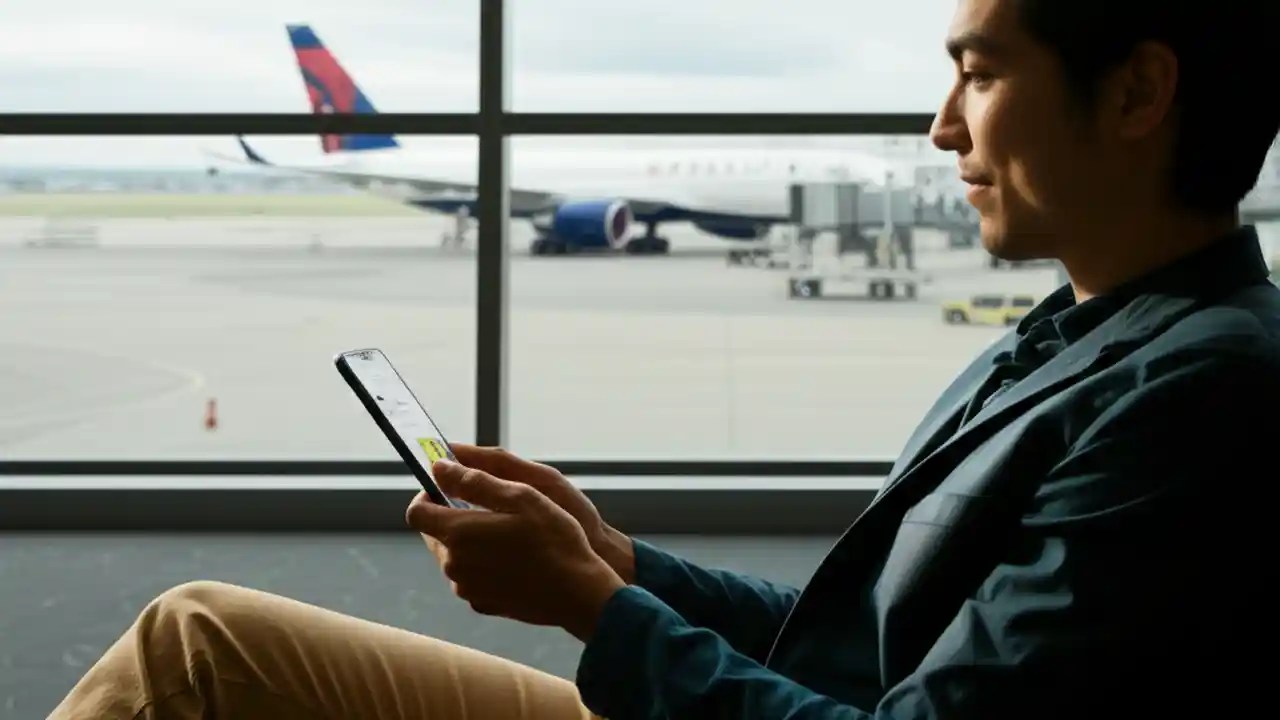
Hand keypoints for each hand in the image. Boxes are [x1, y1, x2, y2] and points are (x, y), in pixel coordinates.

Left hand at [407, 459, 626, 641]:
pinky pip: (470, 577)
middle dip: (451, 516)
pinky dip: (482, 564)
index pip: (417, 511)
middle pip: (434, 534)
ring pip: (453, 556)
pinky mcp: (482, 604)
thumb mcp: (519, 496)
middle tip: (490, 508)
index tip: (449, 486)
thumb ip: (473, 480)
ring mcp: (467, 588)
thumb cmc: (554, 539)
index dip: (428, 494)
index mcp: (458, 534)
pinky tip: (513, 559)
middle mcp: (454, 565)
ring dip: (469, 540)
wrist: (577, 593)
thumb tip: (438, 468)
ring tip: (507, 533)